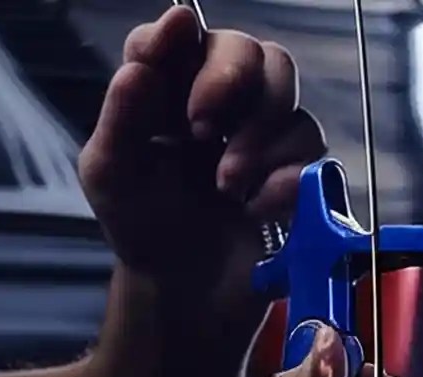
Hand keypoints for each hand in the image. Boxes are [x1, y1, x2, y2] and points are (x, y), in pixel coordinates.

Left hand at [79, 5, 325, 304]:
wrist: (186, 296)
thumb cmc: (142, 229)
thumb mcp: (112, 177)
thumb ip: (122, 117)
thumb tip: (139, 64)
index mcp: (169, 90)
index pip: (180, 37)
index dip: (178, 33)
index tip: (175, 36)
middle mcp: (220, 100)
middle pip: (251, 50)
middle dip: (232, 79)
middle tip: (202, 126)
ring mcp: (262, 133)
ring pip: (287, 92)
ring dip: (258, 136)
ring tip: (227, 186)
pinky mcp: (296, 170)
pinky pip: (311, 152)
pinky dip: (283, 181)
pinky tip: (254, 211)